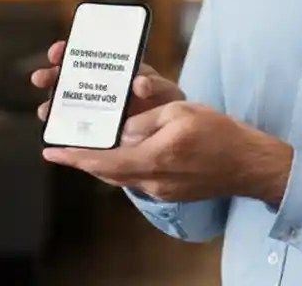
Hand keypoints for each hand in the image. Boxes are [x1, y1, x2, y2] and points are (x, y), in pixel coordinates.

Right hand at [31, 40, 184, 121]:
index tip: (58, 51)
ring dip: (50, 105)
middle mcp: (96, 86)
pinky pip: (72, 129)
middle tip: (41, 78)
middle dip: (50, 75)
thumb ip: (156, 85)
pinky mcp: (92, 131)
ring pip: (63, 104)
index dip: (66, 50)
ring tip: (45, 110)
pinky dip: (62, 130)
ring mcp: (92, 109)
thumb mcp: (164, 91)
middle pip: (65, 77)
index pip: (83, 53)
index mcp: (112, 69)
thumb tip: (141, 84)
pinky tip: (55, 133)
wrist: (168, 133)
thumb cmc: (165, 104)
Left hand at [43, 101, 293, 206]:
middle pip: (107, 172)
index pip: (104, 160)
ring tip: (85, 150)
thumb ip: (146, 121)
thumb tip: (123, 131)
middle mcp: (154, 180)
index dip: (75, 156)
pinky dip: (121, 166)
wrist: (250, 164)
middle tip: (63, 148)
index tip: (51, 151)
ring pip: (120, 176)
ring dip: (101, 164)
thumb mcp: (181, 112)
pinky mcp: (170, 191)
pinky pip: (136, 177)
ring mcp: (162, 189)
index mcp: (154, 157)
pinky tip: (120, 153)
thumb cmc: (221, 133)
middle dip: (83, 159)